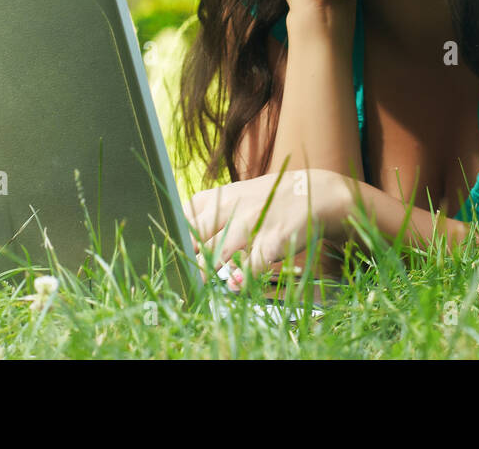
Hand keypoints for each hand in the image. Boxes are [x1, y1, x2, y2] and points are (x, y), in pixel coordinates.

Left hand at [182, 167, 349, 281]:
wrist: (315, 191)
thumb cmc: (267, 198)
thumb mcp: (234, 196)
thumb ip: (207, 212)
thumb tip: (177, 233)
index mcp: (218, 198)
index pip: (183, 216)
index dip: (171, 236)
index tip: (164, 253)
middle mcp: (231, 209)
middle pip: (195, 236)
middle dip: (182, 257)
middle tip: (174, 277)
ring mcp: (252, 224)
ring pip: (219, 250)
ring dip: (205, 270)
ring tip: (196, 286)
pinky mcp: (272, 241)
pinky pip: (253, 263)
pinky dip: (241, 278)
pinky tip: (233, 286)